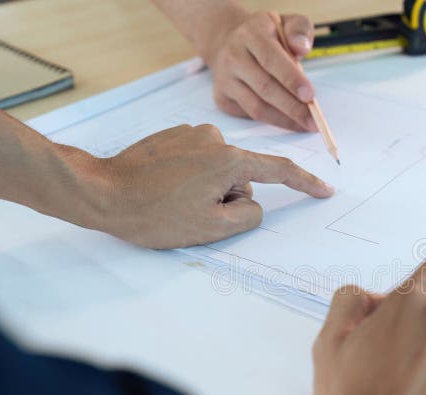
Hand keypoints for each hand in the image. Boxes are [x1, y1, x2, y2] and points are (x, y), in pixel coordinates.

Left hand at [74, 124, 332, 248]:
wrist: (101, 193)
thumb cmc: (154, 214)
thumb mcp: (211, 228)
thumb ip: (248, 216)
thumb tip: (252, 203)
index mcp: (229, 160)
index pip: (280, 171)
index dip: (305, 183)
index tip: (324, 190)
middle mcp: (214, 139)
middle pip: (242, 177)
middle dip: (227, 198)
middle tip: (193, 214)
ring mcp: (191, 135)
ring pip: (218, 171)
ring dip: (206, 189)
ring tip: (173, 202)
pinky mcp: (172, 137)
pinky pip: (197, 162)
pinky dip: (189, 178)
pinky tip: (164, 189)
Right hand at [201, 9, 316, 131]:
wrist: (228, 41)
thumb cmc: (265, 35)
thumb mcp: (285, 21)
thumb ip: (299, 30)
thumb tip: (301, 48)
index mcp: (251, 34)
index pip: (271, 58)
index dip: (291, 79)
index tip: (310, 96)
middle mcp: (233, 56)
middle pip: (265, 87)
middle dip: (292, 108)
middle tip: (313, 120)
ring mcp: (225, 79)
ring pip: (256, 107)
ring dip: (284, 120)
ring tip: (305, 125)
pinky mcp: (222, 97)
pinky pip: (249, 115)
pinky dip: (272, 121)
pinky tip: (288, 121)